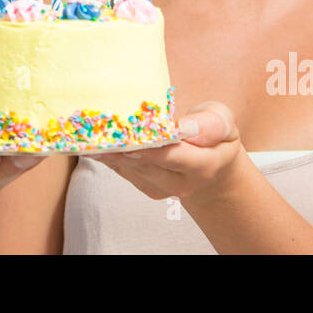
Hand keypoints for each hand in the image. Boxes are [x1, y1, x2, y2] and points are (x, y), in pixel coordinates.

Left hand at [91, 101, 243, 203]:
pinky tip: (93, 142)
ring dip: (111, 152)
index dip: (151, 147)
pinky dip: (110, 156)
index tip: (130, 134)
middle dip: (124, 148)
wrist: (214, 170)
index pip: (174, 156)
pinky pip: (125, 172)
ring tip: (89, 135)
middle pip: (148, 165)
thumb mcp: (224, 123)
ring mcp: (163, 189)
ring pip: (132, 169)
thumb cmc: (217, 137)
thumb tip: (187, 127)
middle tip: (98, 132)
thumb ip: (211, 125)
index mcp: (205, 165)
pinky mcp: (147, 187)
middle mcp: (183, 183)